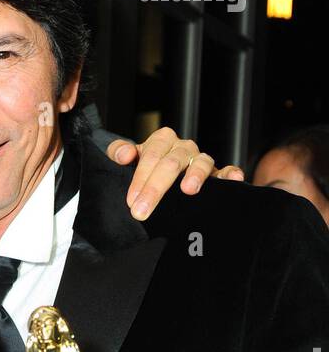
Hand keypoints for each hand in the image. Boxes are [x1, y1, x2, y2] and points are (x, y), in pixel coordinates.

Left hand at [106, 126, 244, 220]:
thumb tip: (124, 155)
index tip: (132, 200)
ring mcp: (199, 160)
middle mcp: (182, 148)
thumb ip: (118, 151)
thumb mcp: (128, 159)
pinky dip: (230, 174)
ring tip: (189, 190)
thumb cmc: (144, 169)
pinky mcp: (214, 174)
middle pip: (171, 163)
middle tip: (143, 211)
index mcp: (162, 140)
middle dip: (156, 188)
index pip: (151, 155)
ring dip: (195, 175)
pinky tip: (233, 179)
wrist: (156, 179)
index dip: (141, 178)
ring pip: (200, 162)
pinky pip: (224, 171)